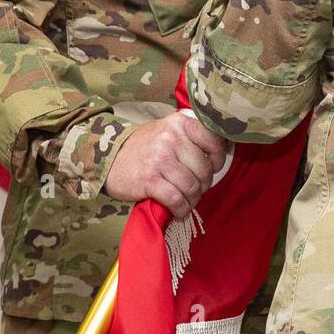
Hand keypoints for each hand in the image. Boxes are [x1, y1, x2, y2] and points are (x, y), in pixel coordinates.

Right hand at [102, 111, 229, 220]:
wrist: (109, 158)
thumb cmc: (145, 146)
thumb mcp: (169, 129)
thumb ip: (193, 135)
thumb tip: (224, 149)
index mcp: (181, 122)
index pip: (215, 141)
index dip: (218, 159)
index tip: (213, 167)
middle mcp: (172, 138)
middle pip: (204, 168)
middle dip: (204, 184)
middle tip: (197, 189)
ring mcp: (160, 159)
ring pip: (192, 186)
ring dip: (193, 199)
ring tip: (188, 201)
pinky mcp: (149, 180)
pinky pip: (176, 199)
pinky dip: (181, 209)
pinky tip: (179, 211)